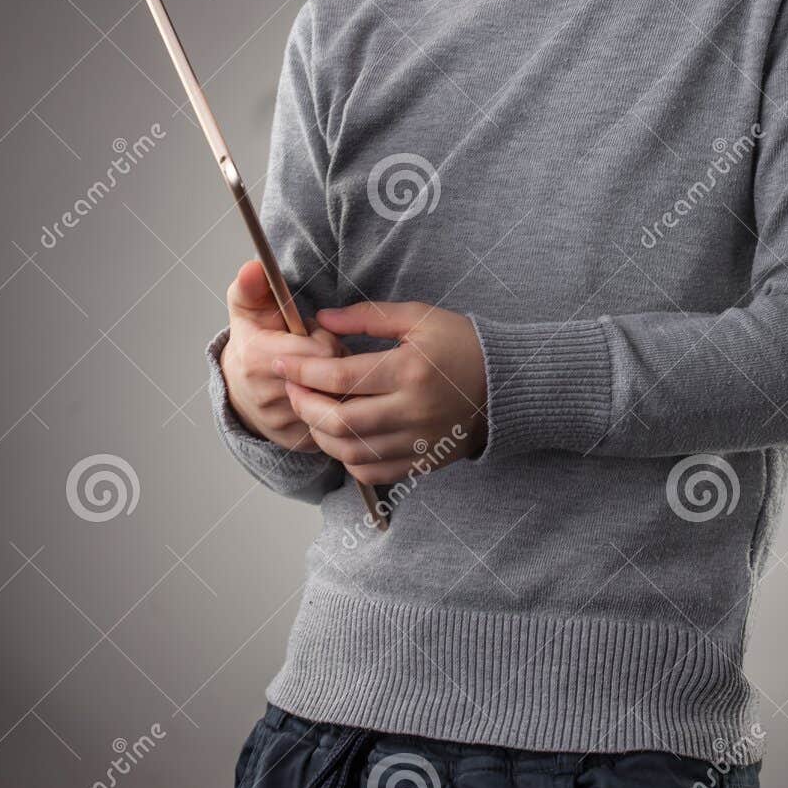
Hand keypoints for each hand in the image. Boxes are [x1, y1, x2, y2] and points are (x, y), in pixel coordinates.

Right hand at [219, 260, 344, 451]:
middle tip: (326, 355)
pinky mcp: (298, 442)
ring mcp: (284, 425)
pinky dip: (338, 407)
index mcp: (258, 361)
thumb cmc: (254, 341)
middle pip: (332, 376)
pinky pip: (338, 422)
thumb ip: (253, 285)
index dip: (326, 340)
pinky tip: (327, 396)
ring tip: (325, 375)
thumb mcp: (248, 308)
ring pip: (339, 400)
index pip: (320, 350)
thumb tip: (255, 267)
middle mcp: (268, 397)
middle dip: (337, 362)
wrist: (240, 391)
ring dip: (341, 386)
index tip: (317, 336)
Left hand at [272, 300, 488, 486]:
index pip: (341, 378)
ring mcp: (417, 442)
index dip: (303, 372)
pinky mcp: (420, 462)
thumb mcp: (419, 318)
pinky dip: (345, 458)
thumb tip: (323, 319)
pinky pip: (371, 471)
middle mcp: (412, 411)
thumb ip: (368, 316)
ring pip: (350, 451)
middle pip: (339, 421)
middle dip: (305, 405)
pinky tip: (339, 437)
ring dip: (320, 434)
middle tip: (291, 388)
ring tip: (311, 411)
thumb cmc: (461, 345)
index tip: (282, 364)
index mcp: (410, 371)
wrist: (505, 385)